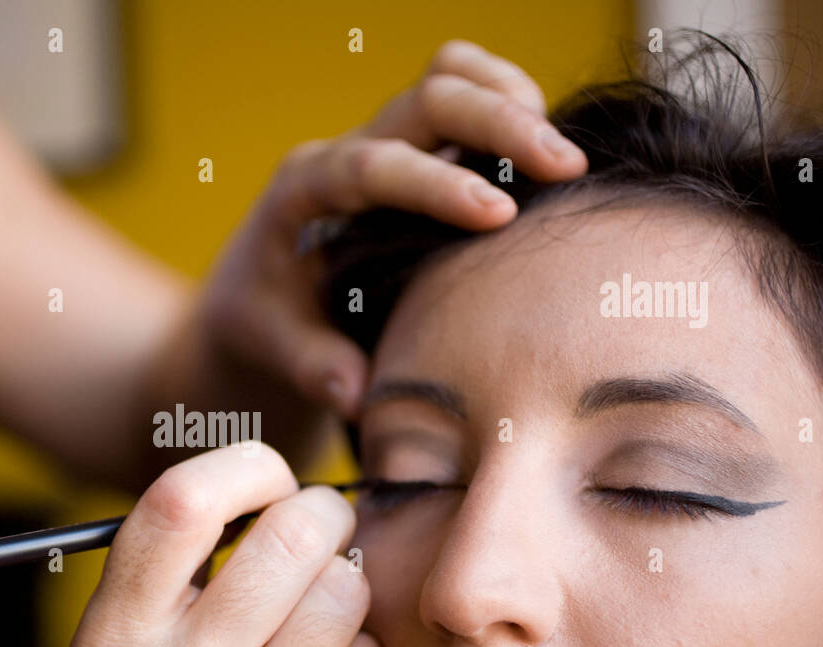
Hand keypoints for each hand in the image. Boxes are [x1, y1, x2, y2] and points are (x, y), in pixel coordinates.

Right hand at [48, 444, 381, 646]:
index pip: (182, 504)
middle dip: (320, 514)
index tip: (266, 479)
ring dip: (340, 587)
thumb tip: (268, 490)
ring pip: (346, 594)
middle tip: (317, 527)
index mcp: (112, 640)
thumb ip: (167, 575)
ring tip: (312, 615)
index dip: (243, 467)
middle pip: (291, 536)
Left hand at [193, 39, 588, 419]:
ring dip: (510, 97)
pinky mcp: (416, 146)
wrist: (255, 293)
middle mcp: (345, 151)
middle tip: (567, 167)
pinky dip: (509, 101)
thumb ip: (312, 367)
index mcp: (303, 192)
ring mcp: (383, 140)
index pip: (372, 167)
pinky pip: (464, 90)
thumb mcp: (273, 346)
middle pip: (426, 99)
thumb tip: (358, 394)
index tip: (498, 214)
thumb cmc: (264, 320)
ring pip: (449, 76)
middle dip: (498, 122)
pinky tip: (543, 149)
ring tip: (562, 153)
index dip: (436, 184)